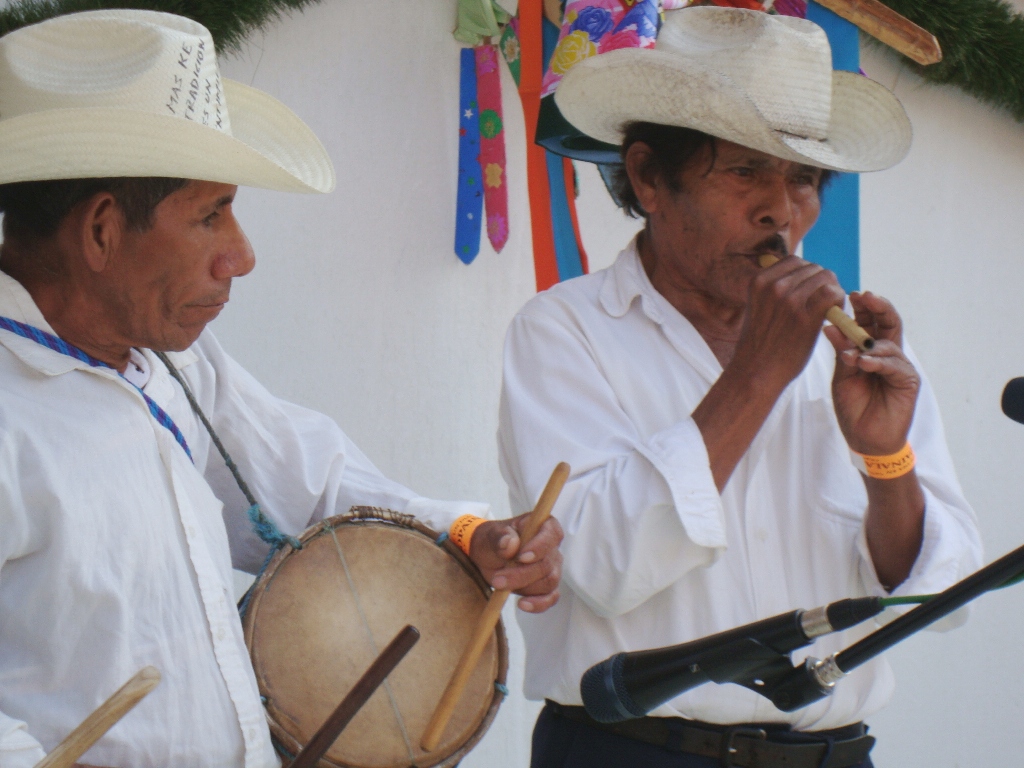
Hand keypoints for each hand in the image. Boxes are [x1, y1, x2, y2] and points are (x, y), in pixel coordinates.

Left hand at [467, 515, 562, 612]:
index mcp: (543, 526)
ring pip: (548, 582)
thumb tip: (510, 544)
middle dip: (522, 574)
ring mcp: (552, 568)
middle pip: (546, 564)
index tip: (521, 557)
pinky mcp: (547, 586)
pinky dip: (539, 604)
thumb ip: (500, 537)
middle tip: (498, 579)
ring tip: (500, 585)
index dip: (539, 547)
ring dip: (524, 588)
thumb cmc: (493, 540)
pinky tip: (522, 604)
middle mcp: (552, 547)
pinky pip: (551, 597)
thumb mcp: (490, 534)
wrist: (488, 556)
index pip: (551, 535)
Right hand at [734, 256, 846, 389]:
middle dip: (822, 283)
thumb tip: (803, 276)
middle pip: (813, 268)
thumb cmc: (760, 344)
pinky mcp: (805, 316)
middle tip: (823, 305)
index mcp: (759, 281)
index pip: (795, 261)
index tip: (810, 292)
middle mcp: (773, 285)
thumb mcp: (759, 308)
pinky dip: (838, 301)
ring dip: (832, 292)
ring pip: (826, 277)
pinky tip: (833, 315)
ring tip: (828, 311)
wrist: (755, 372)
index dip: (808, 275)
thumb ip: (775, 290)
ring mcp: (789, 299)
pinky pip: (832, 293)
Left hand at [822, 291, 919, 454]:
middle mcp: (887, 354)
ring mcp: (900, 366)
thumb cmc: (854, 407)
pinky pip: (895, 365)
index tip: (849, 294)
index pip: (870, 322)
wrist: (865, 439)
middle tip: (864, 297)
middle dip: (877, 307)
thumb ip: (841, 352)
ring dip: (869, 344)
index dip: (862, 307)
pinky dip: (879, 362)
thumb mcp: (842, 377)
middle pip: (889, 323)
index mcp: (870, 350)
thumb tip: (830, 325)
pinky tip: (864, 363)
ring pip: (890, 343)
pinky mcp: (908, 381)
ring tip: (852, 354)